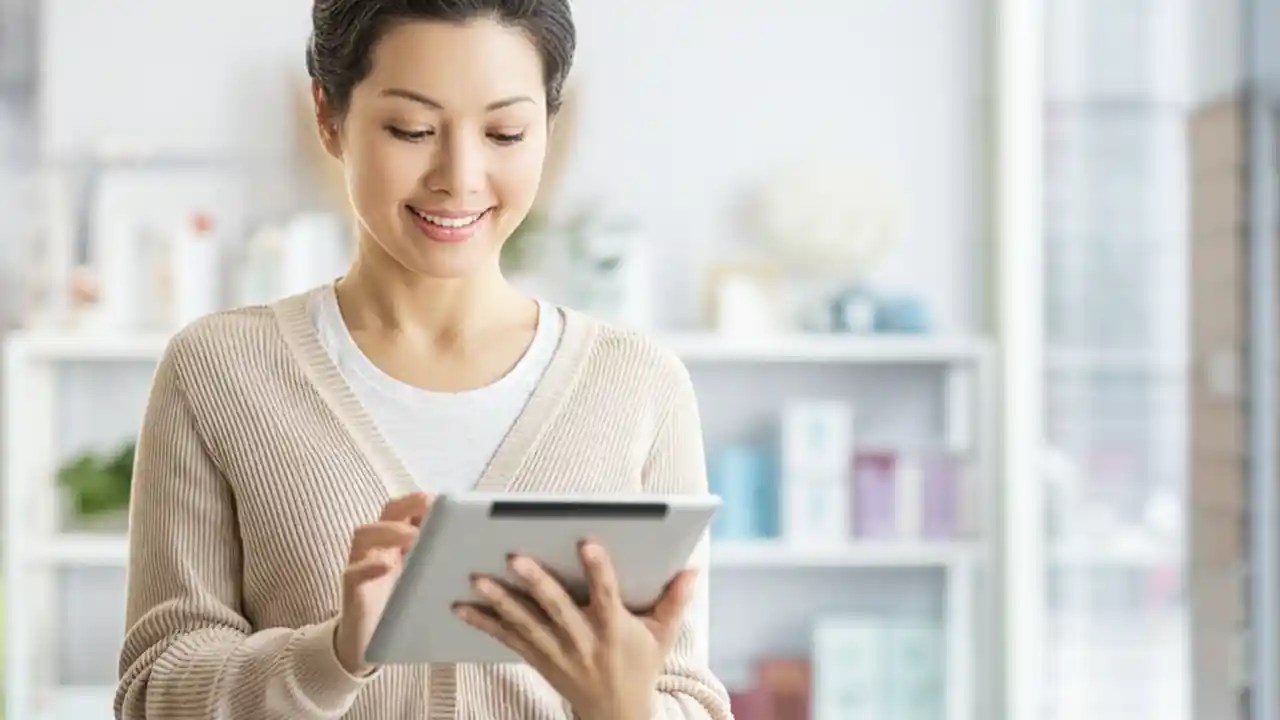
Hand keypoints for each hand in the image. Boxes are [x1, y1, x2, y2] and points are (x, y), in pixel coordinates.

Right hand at [334, 491, 432, 676]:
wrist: (372, 650)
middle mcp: (380, 546)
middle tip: (430, 504)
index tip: (444, 499)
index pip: (408, 510)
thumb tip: (481, 549)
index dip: (423, 502)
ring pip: (366, 535)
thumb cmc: (406, 611)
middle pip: (388, 513)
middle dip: (408, 505)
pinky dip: (369, 566)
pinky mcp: (353, 590)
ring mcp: (362, 565)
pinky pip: (354, 572)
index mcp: (400, 542)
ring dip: (390, 531)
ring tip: (414, 536)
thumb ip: (444, 563)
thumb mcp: (429, 582)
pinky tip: (386, 566)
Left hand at [454, 541, 697, 719]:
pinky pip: (508, 639)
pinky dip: (484, 623)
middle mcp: (583, 640)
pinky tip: (462, 607)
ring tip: (477, 578)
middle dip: (535, 582)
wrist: (616, 715)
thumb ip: (675, 600)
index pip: (607, 596)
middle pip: (556, 608)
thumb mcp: (663, 636)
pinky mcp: (538, 659)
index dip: (598, 570)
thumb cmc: (640, 666)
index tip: (587, 544)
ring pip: (525, 623)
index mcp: (614, 630)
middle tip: (514, 555)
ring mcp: (557, 652)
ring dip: (500, 601)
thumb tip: (692, 568)